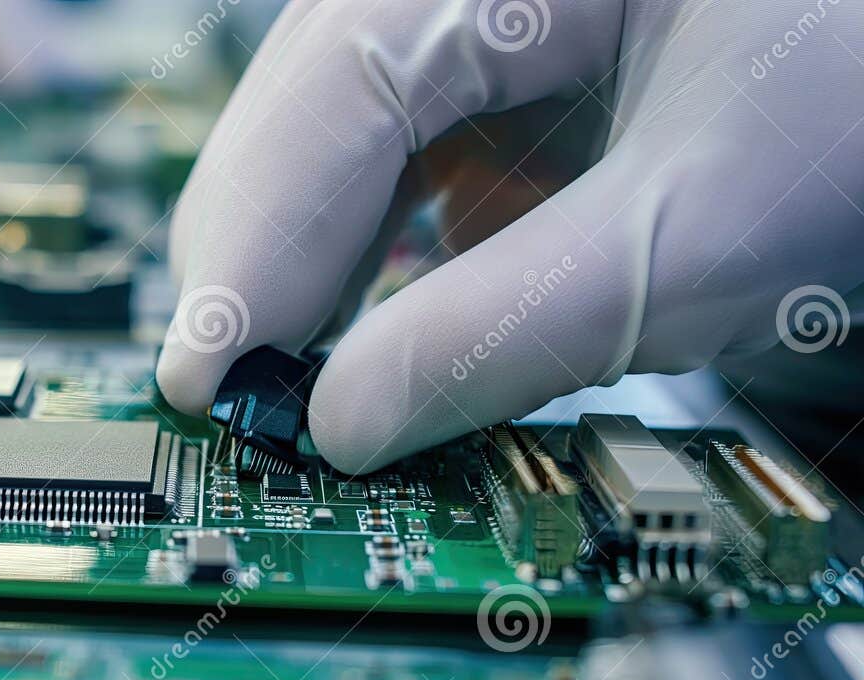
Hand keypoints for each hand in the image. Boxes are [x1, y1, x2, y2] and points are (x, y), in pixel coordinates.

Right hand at [158, 0, 863, 473]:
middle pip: (305, 114)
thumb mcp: (697, 232)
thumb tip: (346, 423)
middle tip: (243, 407)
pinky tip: (390, 325)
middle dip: (270, 267)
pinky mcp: (508, 65)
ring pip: (340, 141)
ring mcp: (482, 12)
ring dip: (321, 269)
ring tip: (305, 385)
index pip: (328, 95)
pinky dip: (389, 253)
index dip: (250, 252)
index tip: (199, 382)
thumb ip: (505, 333)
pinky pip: (405, 156)